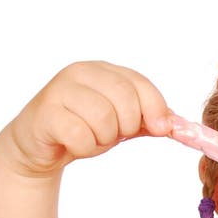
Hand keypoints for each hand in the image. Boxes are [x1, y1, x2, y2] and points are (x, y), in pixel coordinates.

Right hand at [8, 61, 173, 174]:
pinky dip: (85, 147)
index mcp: (102, 70)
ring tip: (91, 138)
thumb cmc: (85, 129)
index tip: (162, 129)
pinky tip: (74, 144)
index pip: (138, 83)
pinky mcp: (45, 112)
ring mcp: (60, 90)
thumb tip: (178, 125)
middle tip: (113, 135)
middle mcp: (80, 72)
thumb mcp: (121, 123)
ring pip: (103, 118)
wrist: (40, 146)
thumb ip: (149, 120)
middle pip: (124, 99)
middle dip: (126, 126)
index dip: (155, 107)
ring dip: (103, 139)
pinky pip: (80, 135)